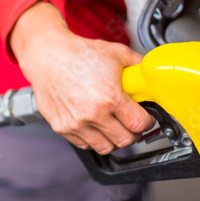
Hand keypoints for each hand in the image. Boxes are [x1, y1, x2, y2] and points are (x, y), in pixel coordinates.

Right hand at [9, 2, 154, 153]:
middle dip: (133, 133)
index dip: (147, 121)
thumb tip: (151, 75)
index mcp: (110, 97)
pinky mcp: (62, 127)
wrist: (47, 56)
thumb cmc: (78, 54)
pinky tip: (95, 125)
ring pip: (105, 147)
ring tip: (113, 126)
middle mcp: (93, 114)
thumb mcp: (116, 53)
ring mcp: (76, 123)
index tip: (145, 118)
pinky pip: (85, 145)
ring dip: (113, 139)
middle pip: (125, 140)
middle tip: (131, 123)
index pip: (139, 124)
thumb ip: (138, 66)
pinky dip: (93, 139)